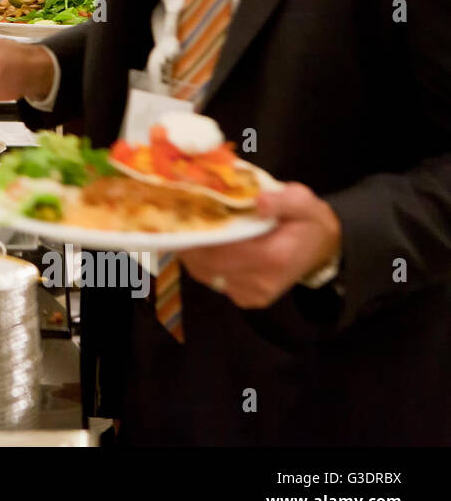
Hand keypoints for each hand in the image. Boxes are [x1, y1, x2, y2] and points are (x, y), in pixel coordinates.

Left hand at [177, 183, 342, 308]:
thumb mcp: (303, 201)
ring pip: (205, 273)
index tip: (187, 213)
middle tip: (179, 218)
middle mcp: (261, 281)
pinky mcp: (247, 299)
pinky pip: (213, 280)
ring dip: (192, 251)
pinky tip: (204, 244)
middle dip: (191, 240)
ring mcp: (253, 294)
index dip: (202, 232)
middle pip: (208, 262)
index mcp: (274, 257)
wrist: (322, 250)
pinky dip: (203, 262)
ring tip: (187, 228)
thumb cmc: (307, 221)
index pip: (225, 247)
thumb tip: (259, 201)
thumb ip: (283, 200)